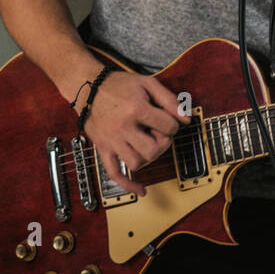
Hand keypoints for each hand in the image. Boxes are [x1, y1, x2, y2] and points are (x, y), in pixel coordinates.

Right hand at [81, 71, 188, 196]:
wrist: (88, 87)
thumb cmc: (119, 85)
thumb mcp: (148, 84)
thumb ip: (170, 100)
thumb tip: (186, 119)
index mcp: (136, 109)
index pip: (168, 127)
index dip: (174, 123)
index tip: (167, 119)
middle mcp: (123, 127)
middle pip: (153, 150)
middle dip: (162, 143)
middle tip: (158, 132)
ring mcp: (112, 140)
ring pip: (136, 163)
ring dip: (148, 157)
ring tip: (146, 144)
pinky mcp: (103, 149)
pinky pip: (114, 174)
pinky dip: (128, 185)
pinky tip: (141, 189)